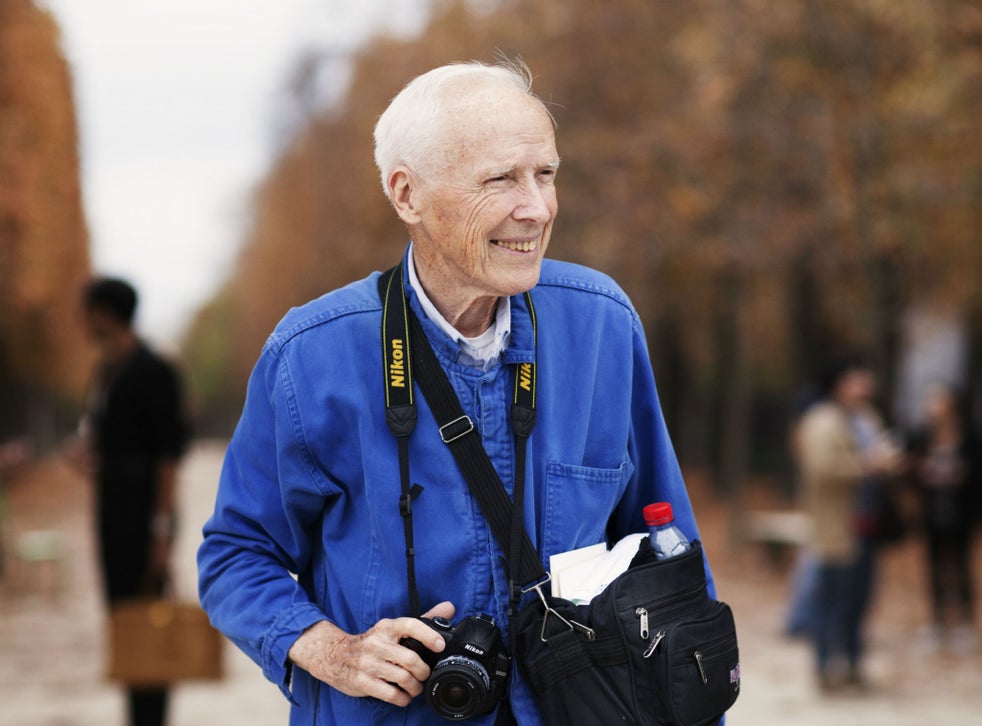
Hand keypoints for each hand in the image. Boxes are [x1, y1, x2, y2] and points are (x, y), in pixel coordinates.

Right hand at [288, 601, 455, 705]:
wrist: (334, 656)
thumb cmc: (371, 643)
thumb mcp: (391, 628)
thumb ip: (422, 620)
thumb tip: (449, 607)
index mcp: (386, 627)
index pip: (409, 625)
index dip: (428, 635)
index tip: (440, 646)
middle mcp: (377, 643)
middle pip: (410, 659)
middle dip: (423, 671)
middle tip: (425, 675)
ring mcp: (368, 664)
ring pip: (402, 678)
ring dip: (415, 687)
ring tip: (416, 688)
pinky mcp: (362, 682)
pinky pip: (390, 694)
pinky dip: (402, 699)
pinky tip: (404, 697)